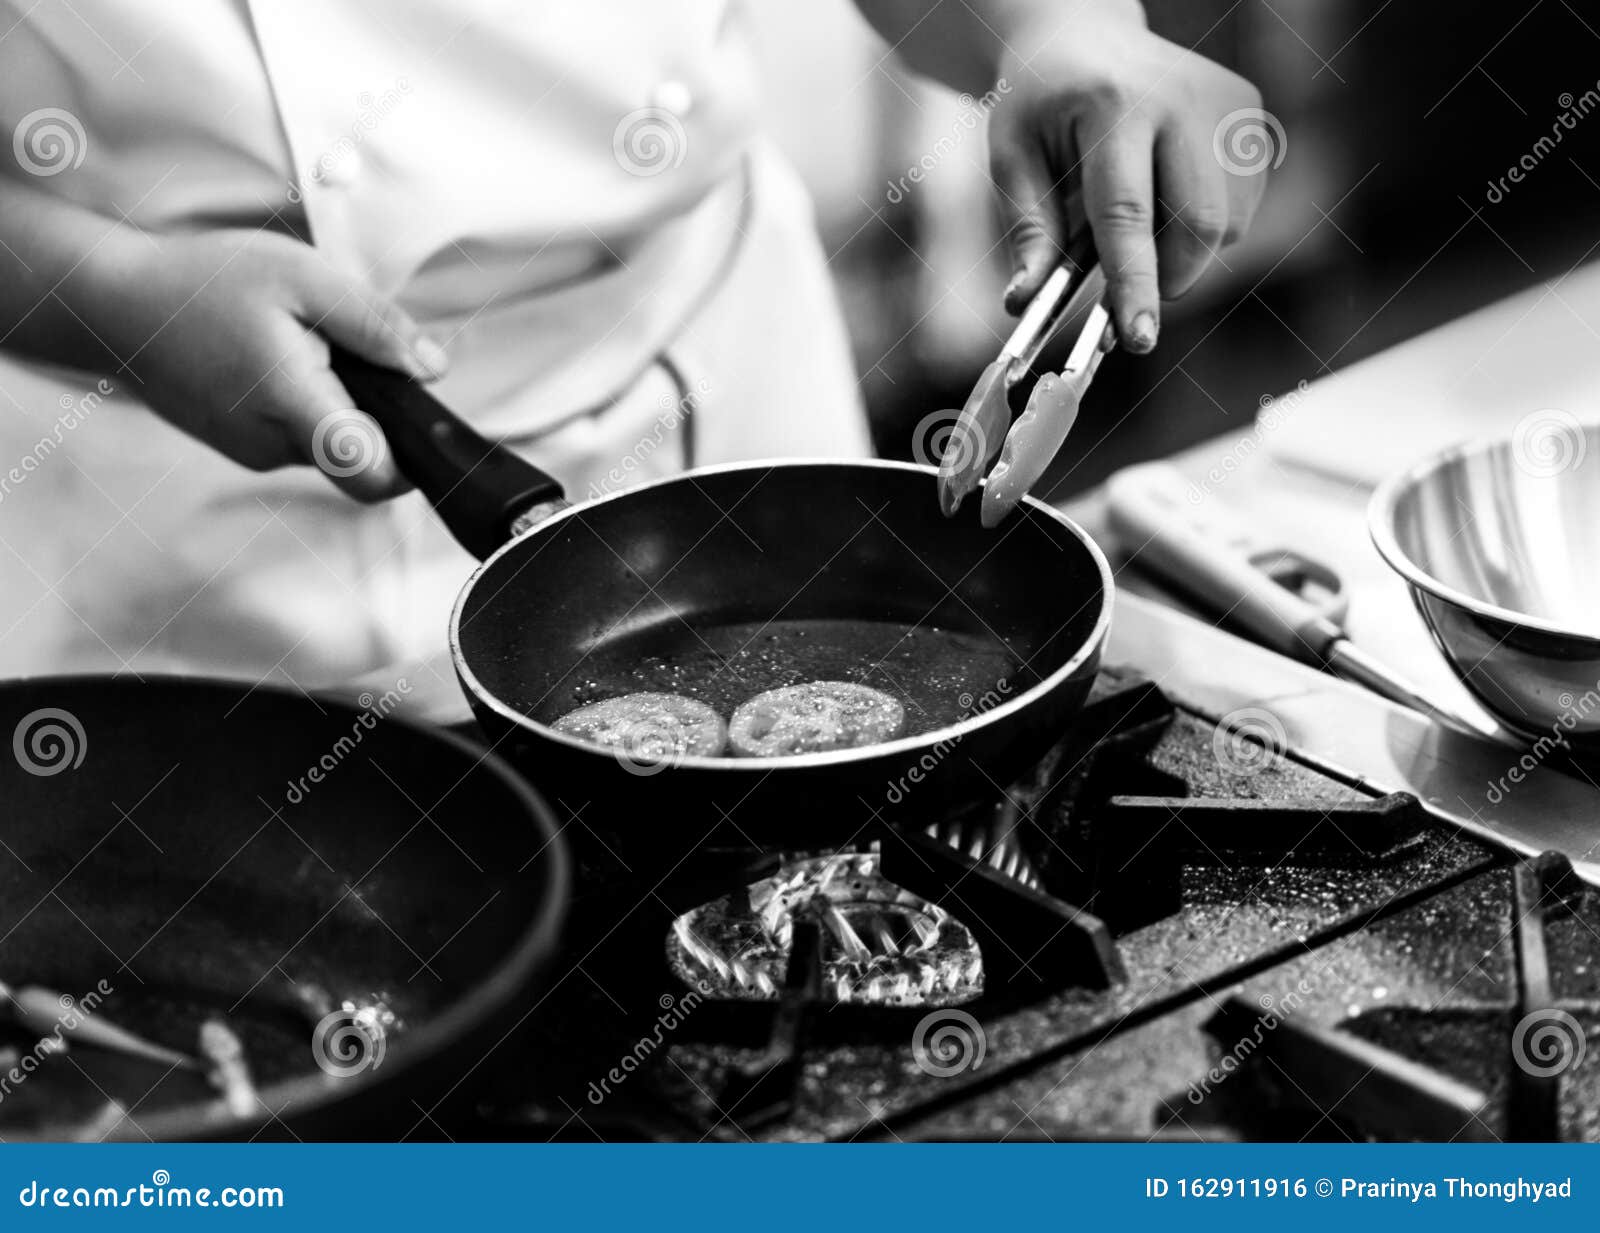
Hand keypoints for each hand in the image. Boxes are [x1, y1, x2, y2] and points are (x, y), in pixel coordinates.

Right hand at [99, 229, 446, 499]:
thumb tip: (432, 368)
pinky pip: (297, 435)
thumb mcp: (303, 277)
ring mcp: (254, 452)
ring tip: (302, 342)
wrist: (113, 304)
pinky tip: (276, 356)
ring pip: (330, 444)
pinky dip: (305, 402)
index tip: (418, 417)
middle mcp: (274, 446)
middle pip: (361, 457)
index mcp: (294, 407)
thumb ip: (374, 325)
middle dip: (375, 411)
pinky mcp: (241, 446)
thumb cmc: (203, 283)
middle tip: (348, 350)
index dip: (412, 460)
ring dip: (338, 402)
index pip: (374, 476)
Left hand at [988, 5, 1268, 351]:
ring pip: (1228, 225)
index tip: (1138, 338)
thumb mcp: (1012, 158)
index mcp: (1113, 107)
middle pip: (1198, 226)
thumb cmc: (1041, 102)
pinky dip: (1207, 224)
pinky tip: (1169, 191)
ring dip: (1184, 250)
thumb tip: (1023, 303)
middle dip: (1166, 278)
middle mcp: (1182, 99)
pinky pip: (1243, 205)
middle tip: (1128, 286)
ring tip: (1140, 216)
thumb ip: (1028, 231)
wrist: (1085, 31)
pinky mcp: (1251, 113)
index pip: (1128, 215)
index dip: (1135, 284)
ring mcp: (1226, 104)